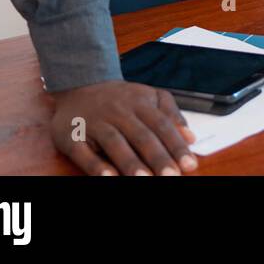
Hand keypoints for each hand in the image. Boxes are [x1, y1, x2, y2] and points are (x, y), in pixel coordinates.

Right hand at [51, 80, 197, 175]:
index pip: (162, 126)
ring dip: (130, 163)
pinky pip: (84, 153)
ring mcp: (95, 123)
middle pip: (141, 136)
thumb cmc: (121, 98)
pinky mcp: (72, 136)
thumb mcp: (149, 97)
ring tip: (145, 179)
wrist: (79, 84)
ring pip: (115, 144)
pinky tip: (110, 177)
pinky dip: (97, 166)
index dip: (176, 146)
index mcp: (140, 103)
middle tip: (172, 176)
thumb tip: (191, 138)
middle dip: (158, 157)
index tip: (190, 164)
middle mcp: (118, 112)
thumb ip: (171, 114)